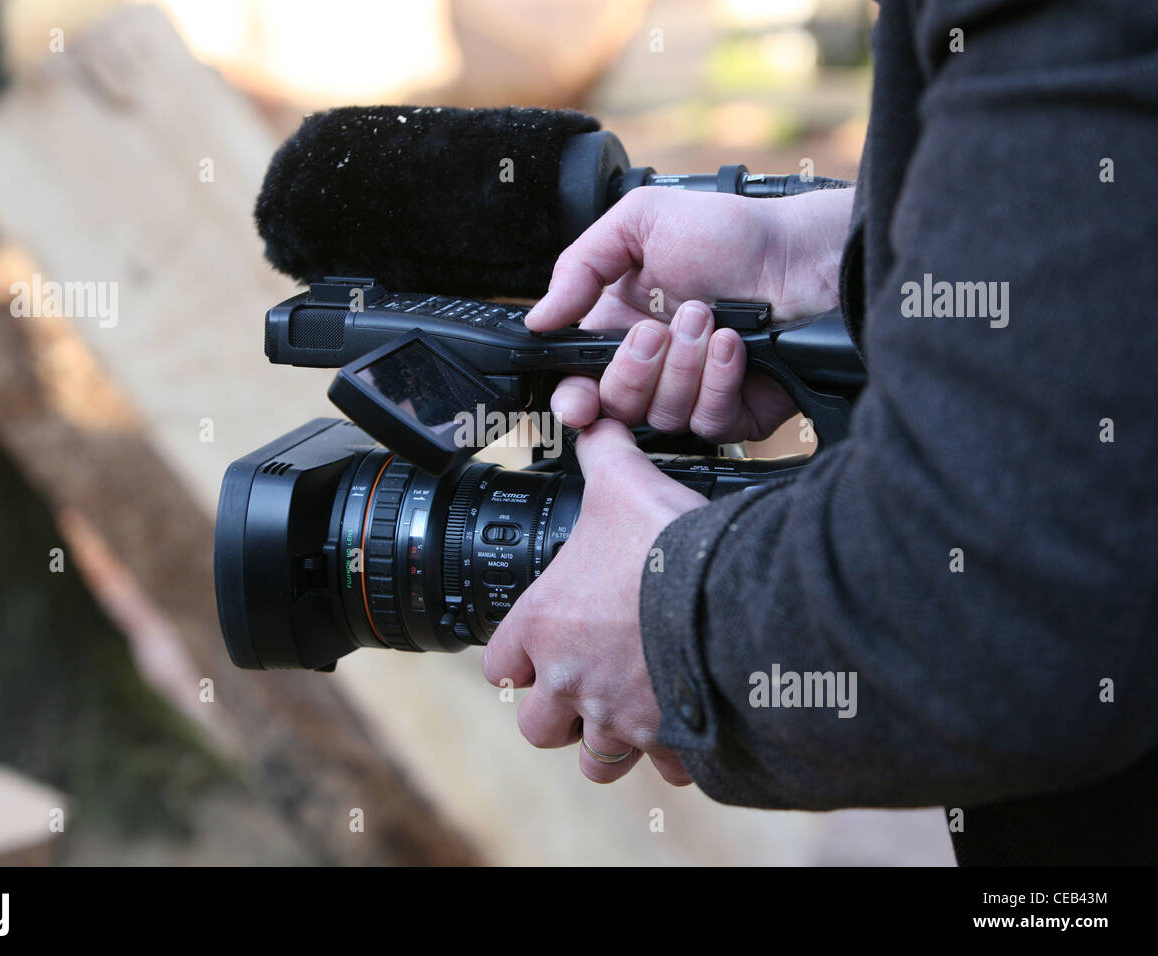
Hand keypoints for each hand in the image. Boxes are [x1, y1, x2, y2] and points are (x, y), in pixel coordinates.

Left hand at [482, 418, 708, 784]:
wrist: (730, 595)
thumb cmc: (667, 543)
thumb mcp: (623, 483)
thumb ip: (601, 452)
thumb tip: (591, 419)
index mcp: (544, 626)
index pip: (499, 666)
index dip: (517, 659)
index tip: (538, 650)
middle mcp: (572, 681)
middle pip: (539, 728)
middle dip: (559, 714)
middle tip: (588, 687)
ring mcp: (618, 716)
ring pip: (597, 761)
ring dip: (611, 743)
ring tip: (633, 715)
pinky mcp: (666, 739)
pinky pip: (663, 767)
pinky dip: (673, 753)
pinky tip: (686, 725)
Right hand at [526, 186, 852, 441]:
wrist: (803, 256)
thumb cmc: (732, 233)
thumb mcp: (642, 222)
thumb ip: (579, 267)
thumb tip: (538, 317)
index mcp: (620, 327)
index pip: (579, 383)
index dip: (573, 400)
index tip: (576, 401)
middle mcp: (655, 367)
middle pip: (615, 407)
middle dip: (633, 370)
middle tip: (654, 330)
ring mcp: (693, 392)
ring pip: (662, 417)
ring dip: (683, 366)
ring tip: (707, 318)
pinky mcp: (734, 413)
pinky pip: (708, 423)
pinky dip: (718, 381)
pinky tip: (734, 344)